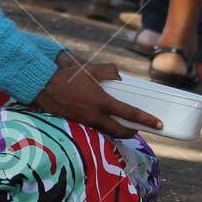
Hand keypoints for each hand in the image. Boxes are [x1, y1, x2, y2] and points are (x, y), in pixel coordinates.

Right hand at [33, 61, 161, 138]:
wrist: (42, 87)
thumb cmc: (66, 77)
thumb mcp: (89, 68)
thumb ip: (108, 71)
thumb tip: (119, 76)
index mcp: (102, 103)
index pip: (130, 114)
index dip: (146, 120)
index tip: (159, 124)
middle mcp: (95, 116)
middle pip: (120, 131)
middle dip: (132, 132)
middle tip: (139, 130)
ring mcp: (86, 122)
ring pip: (107, 132)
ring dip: (118, 131)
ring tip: (124, 126)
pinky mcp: (78, 123)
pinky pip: (96, 129)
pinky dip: (104, 128)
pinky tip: (104, 121)